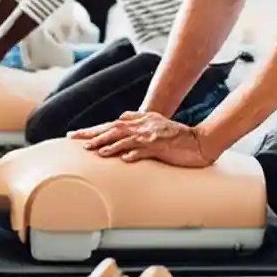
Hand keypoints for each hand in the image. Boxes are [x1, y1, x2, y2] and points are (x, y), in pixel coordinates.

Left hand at [69, 112, 213, 166]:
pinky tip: (121, 159)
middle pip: (114, 128)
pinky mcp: (161, 146)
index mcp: (142, 120)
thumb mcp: (156, 123)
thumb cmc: (178, 136)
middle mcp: (144, 125)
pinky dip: (131, 153)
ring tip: (92, 150)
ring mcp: (152, 136)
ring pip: (125, 138)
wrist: (200, 141)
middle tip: (75, 139)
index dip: (94, 129)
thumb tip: (121, 117)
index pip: (112, 123)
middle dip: (93, 134)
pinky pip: (143, 150)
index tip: (77, 134)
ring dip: (108, 144)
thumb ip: (139, 119)